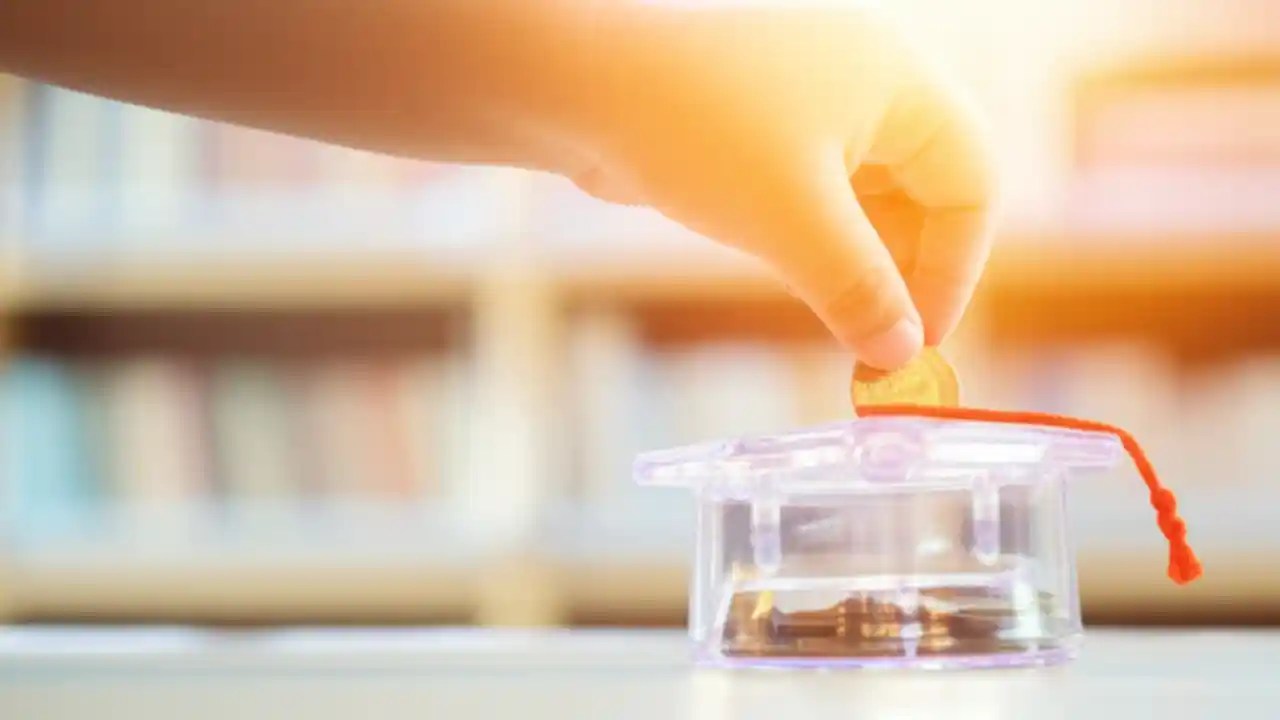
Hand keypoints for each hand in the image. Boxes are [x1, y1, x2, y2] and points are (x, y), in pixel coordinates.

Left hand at [566, 3, 996, 368]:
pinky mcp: (762, 124)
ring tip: (845, 329)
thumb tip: (900, 354)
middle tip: (882, 345)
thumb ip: (858, 290)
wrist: (576, 86)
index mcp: (899, 79)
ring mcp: (812, 99)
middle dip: (908, 271)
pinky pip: (817, 190)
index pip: (972, 182)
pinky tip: (806, 287)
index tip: (919, 339)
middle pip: (925, 189)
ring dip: (863, 264)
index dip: (956, 269)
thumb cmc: (695, 131)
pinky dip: (820, 242)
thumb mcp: (791, 221)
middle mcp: (865, 80)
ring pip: (868, 195)